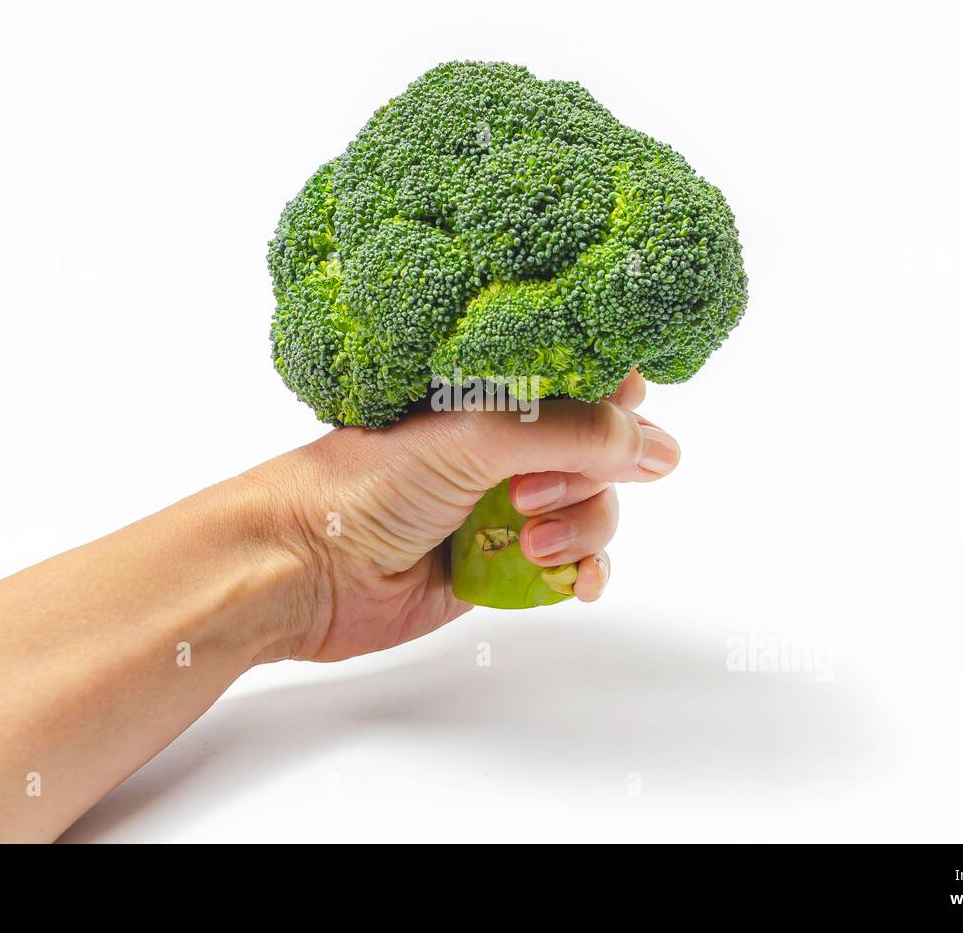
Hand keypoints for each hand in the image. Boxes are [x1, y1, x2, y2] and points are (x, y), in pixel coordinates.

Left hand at [246, 371, 681, 662]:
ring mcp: (506, 505)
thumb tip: (662, 448)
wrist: (300, 569)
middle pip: (603, 450)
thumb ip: (574, 433)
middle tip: (529, 493)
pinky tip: (573, 584)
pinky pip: (573, 567)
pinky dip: (584, 574)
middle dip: (589, 475)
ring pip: (595, 510)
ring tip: (529, 542)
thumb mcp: (475, 436)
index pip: (584, 377)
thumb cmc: (365, 483)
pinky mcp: (503, 566)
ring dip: (583, 529)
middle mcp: (504, 444)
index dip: (615, 397)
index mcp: (492, 388)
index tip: (619, 417)